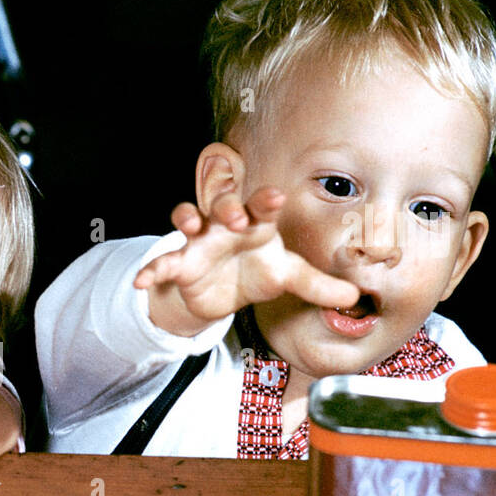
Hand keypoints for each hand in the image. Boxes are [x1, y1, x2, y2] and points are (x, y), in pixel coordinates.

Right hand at [133, 187, 358, 334]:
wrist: (220, 294)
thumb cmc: (255, 273)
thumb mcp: (286, 278)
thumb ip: (316, 285)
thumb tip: (354, 297)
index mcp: (255, 224)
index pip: (261, 206)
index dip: (266, 201)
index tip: (275, 198)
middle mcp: (225, 225)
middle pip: (222, 203)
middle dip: (227, 204)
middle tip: (236, 216)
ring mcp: (200, 240)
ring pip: (188, 217)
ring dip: (188, 216)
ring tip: (190, 224)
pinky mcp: (180, 262)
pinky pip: (163, 262)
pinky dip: (152, 269)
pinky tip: (141, 281)